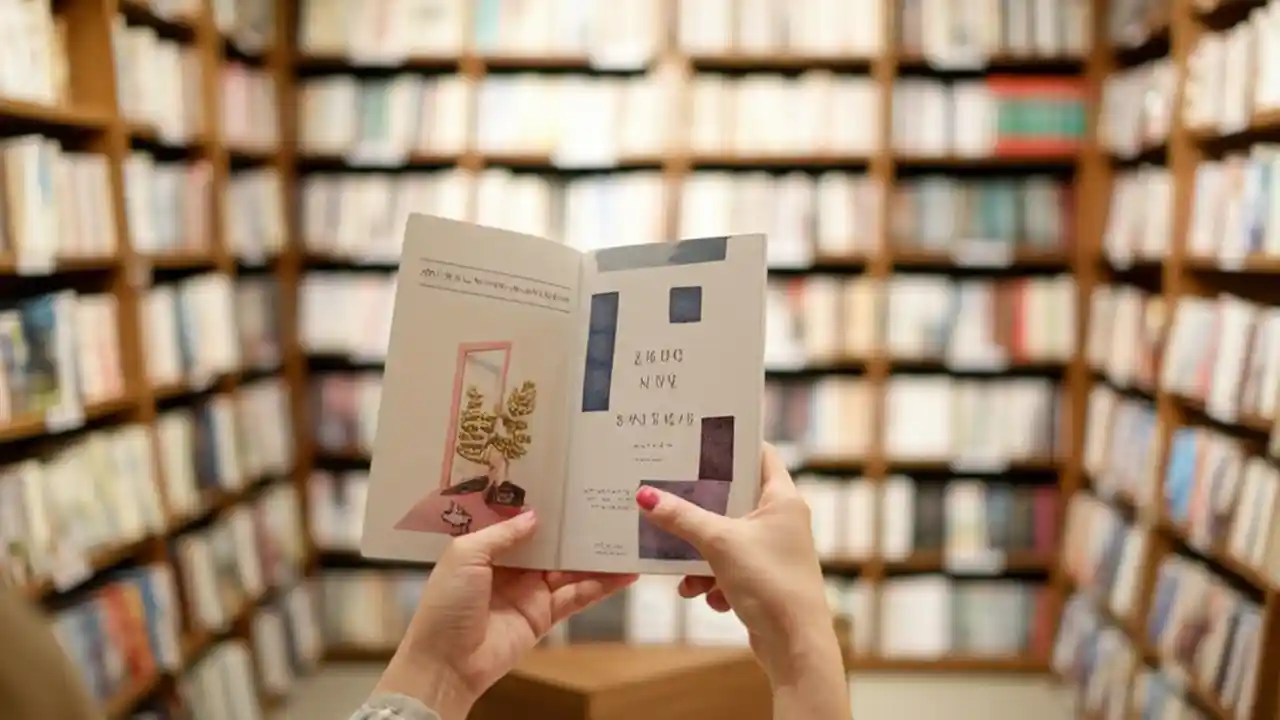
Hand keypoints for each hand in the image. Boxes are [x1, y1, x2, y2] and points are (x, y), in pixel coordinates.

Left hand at [374, 512, 636, 718]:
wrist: (448, 663)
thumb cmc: (447, 604)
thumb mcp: (465, 555)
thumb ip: (502, 533)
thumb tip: (536, 515)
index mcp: (487, 548)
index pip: (519, 521)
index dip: (541, 504)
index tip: (567, 484)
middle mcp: (512, 567)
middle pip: (551, 542)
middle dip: (574, 527)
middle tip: (606, 504)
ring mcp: (531, 591)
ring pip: (569, 567)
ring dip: (595, 555)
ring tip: (626, 535)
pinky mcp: (545, 616)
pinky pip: (577, 596)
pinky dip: (601, 585)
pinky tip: (625, 573)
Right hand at [634, 445, 839, 686]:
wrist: (795, 645)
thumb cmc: (770, 583)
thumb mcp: (720, 543)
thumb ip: (682, 518)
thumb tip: (646, 495)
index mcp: (782, 499)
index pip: (759, 454)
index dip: (731, 444)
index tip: (697, 440)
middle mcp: (781, 520)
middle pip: (733, 498)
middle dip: (700, 505)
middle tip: (669, 493)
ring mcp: (772, 550)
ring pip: (725, 538)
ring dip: (700, 553)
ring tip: (682, 569)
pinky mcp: (762, 579)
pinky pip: (727, 568)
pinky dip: (712, 580)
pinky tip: (704, 595)